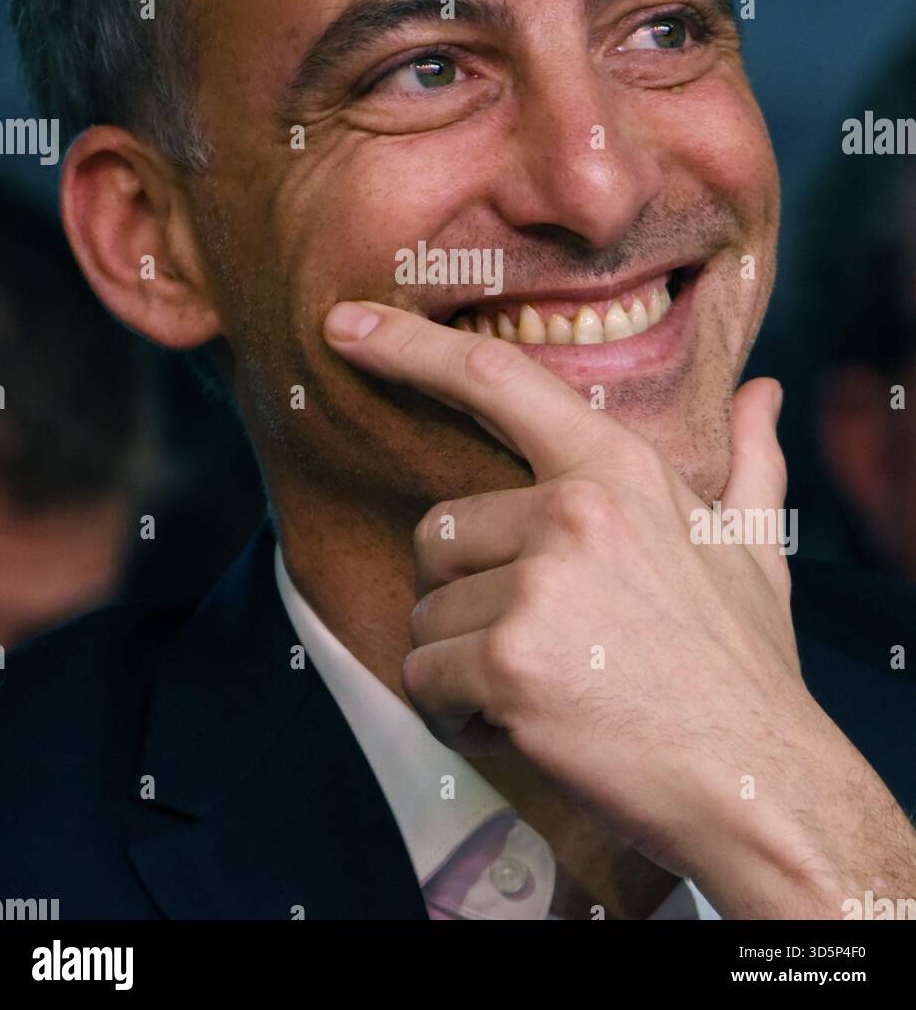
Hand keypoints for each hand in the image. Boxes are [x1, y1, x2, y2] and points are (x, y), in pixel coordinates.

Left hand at [324, 300, 915, 916]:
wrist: (761, 784)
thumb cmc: (745, 666)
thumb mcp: (753, 548)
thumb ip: (749, 461)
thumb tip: (764, 392)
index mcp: (616, 470)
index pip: (496, 380)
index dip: (409, 346)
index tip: (345, 324)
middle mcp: (572, 510)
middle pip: (438, 534)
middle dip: (467, 597)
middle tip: (540, 645)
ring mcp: (539, 584)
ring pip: (427, 613)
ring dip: (462, 662)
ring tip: (542, 689)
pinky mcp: (508, 661)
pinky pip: (425, 678)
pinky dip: (456, 714)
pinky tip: (524, 726)